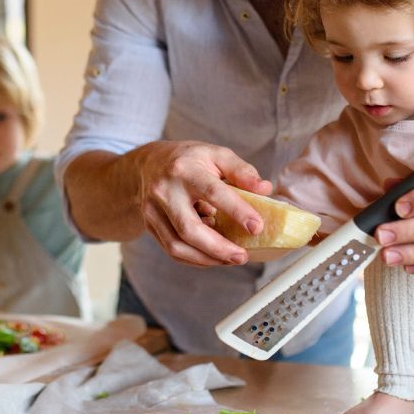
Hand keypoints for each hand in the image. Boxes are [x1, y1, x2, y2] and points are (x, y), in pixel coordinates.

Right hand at [132, 140, 272, 267]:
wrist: (148, 164)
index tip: (256, 227)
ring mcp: (153, 210)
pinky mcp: (150, 225)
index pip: (213, 192)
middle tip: (242, 256)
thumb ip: (241, 171)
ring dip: (207, 259)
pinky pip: (171, 250)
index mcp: (185, 170)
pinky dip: (194, 259)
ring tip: (230, 259)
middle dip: (218, 248)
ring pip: (177, 245)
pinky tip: (213, 257)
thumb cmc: (188, 159)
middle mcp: (165, 191)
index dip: (237, 211)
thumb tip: (265, 188)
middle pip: (189, 228)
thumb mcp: (216, 154)